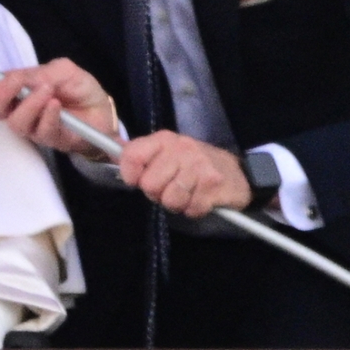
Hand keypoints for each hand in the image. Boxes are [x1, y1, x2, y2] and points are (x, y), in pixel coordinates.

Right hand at [0, 58, 117, 157]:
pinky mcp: (51, 139)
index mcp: (17, 90)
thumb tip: (17, 77)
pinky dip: (46, 115)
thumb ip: (39, 73)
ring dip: (29, 104)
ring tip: (47, 90)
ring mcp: (33, 126)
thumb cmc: (79, 88)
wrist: (104, 110)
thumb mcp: (62, 70)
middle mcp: (19, 109)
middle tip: (14, 82)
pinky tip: (54, 104)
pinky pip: (41, 131)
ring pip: (16, 122)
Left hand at [118, 132, 252, 217]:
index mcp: (164, 140)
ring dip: (178, 204)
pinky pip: (190, 209)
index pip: (132, 155)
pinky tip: (202, 199)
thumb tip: (110, 154)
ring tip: (189, 193)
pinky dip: (194, 210)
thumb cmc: (196, 165)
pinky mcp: (212, 184)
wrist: (240, 174)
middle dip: (158, 194)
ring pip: (169, 200)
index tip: (137, 180)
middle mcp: (181, 149)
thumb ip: (142, 156)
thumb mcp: (168, 154)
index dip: (130, 174)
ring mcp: (198, 166)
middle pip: (149, 185)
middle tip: (173, 188)